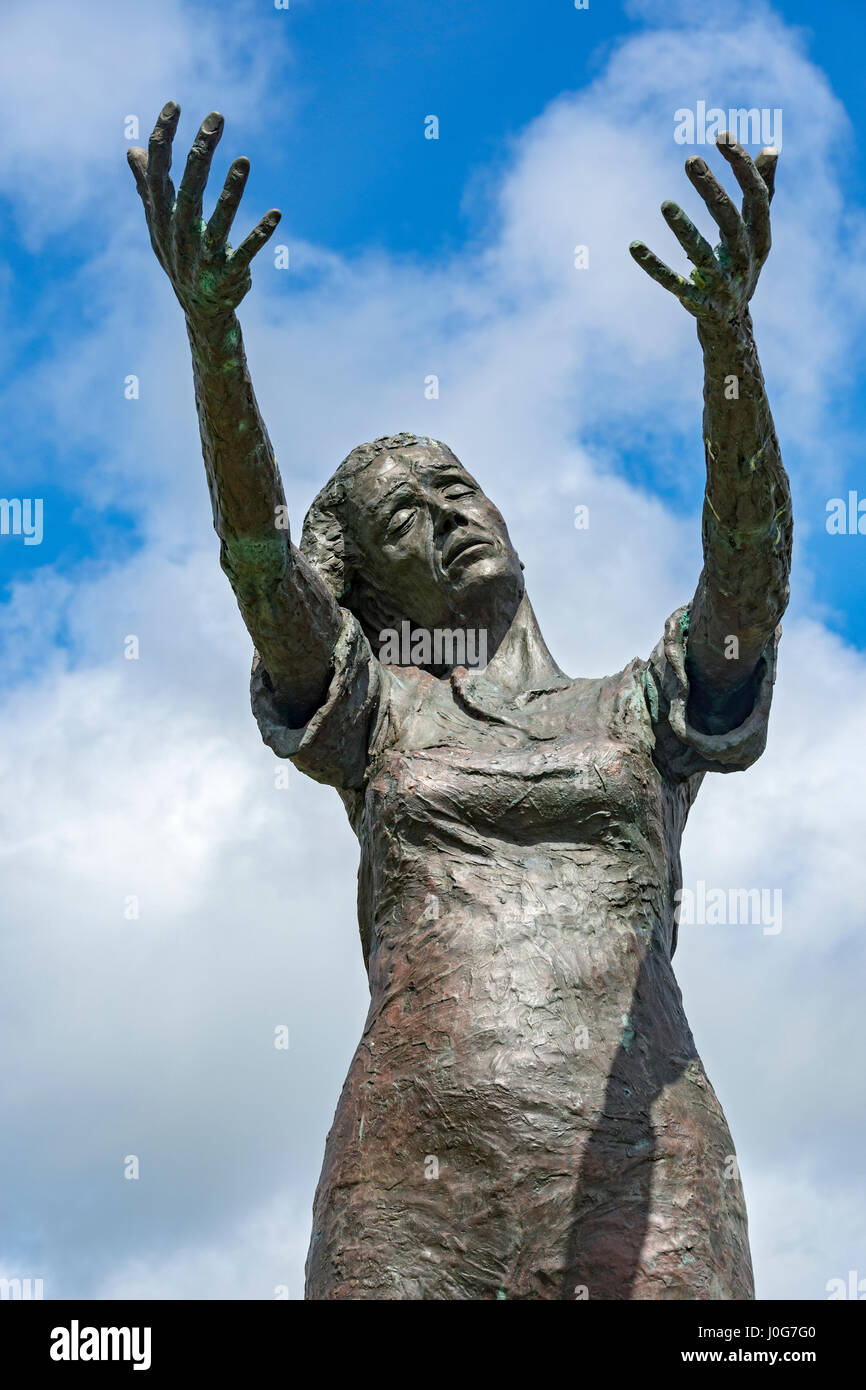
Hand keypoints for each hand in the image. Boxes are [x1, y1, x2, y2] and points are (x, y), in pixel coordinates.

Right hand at [127, 101, 280, 320]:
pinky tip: (276, 214)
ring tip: (245, 161)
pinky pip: (245, 253)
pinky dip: (260, 235)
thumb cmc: (180, 258)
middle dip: (201, 153)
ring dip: (231, 192)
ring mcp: (204, 258)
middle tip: (216, 118)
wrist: (199, 310)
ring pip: (217, 222)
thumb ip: (148, 187)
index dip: (164, 138)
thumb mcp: (159, 224)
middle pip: (189, 190)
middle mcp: (180, 236)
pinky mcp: (229, 275)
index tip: (175, 105)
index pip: (159, 172)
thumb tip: (132, 150)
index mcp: (162, 218)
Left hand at [629, 133, 776, 327]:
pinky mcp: (698, 302)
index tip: (722, 135)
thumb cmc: (742, 265)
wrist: (732, 322)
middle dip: (711, 188)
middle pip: (729, 218)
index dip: (742, 165)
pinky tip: (634, 247)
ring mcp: (722, 283)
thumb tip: (772, 147)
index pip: (756, 195)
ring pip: (702, 253)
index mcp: (760, 236)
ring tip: (665, 205)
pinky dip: (654, 267)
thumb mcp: (755, 230)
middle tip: (690, 160)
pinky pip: (673, 283)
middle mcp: (744, 258)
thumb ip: (762, 191)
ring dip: (683, 229)